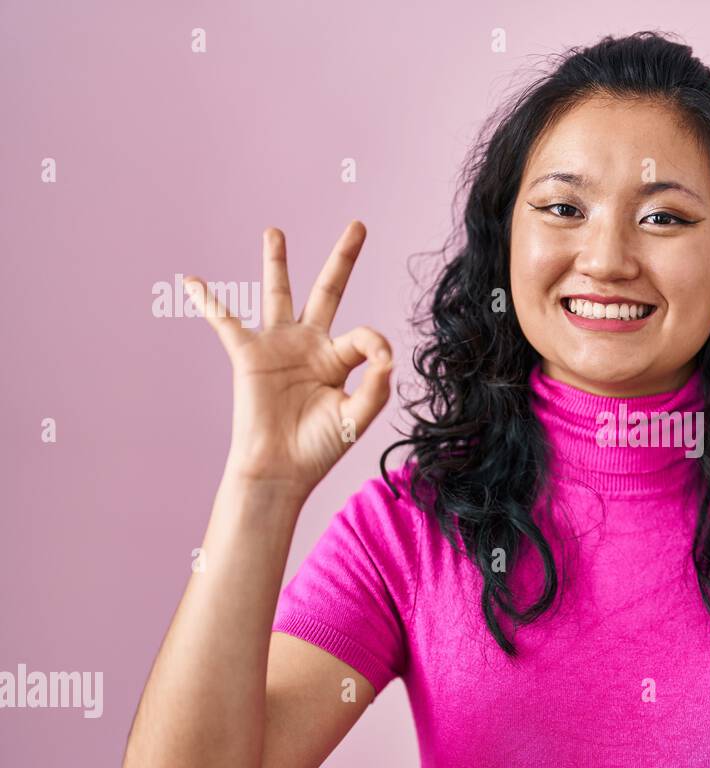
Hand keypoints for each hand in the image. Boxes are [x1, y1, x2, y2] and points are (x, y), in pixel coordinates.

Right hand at [185, 221, 391, 499]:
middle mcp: (310, 345)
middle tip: (358, 225)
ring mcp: (278, 346)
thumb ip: (375, 384)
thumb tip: (386, 353)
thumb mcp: (358, 417)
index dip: (375, 344)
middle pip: (328, 290)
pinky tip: (191, 280)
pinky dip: (208, 301)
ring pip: (278, 293)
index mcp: (339, 360)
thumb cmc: (319, 447)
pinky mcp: (248, 355)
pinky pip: (225, 322)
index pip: (364, 335)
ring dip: (276, 262)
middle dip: (342, 258)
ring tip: (275, 231)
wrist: (281, 468)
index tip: (380, 360)